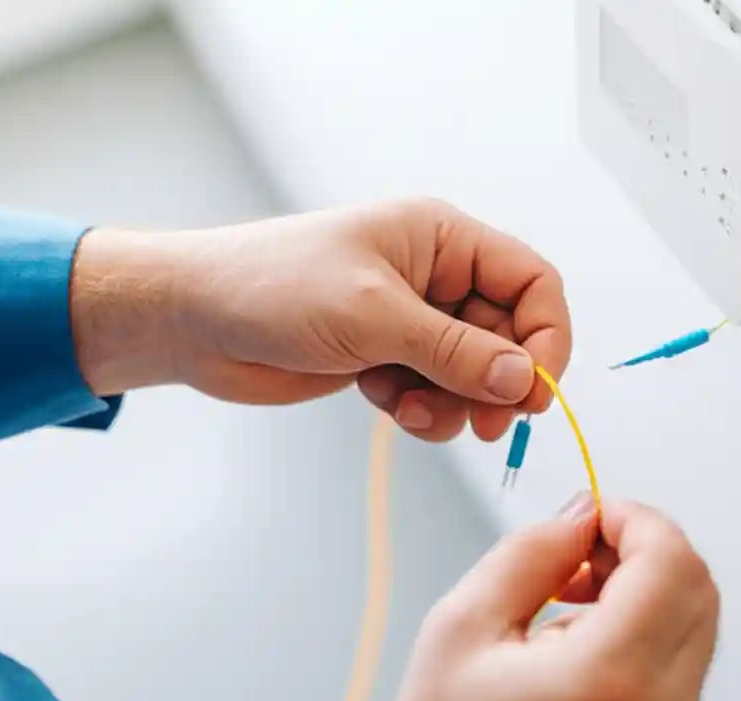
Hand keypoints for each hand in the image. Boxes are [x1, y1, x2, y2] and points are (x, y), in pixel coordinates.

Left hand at [70, 199, 570, 439]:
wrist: (193, 319)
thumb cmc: (271, 286)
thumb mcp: (374, 315)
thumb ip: (456, 351)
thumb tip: (525, 379)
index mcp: (442, 238)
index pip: (530, 282)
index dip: (547, 336)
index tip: (537, 390)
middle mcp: (435, 276)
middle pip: (508, 335)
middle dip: (497, 382)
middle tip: (486, 422)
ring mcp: (410, 318)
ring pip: (472, 372)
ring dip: (456, 401)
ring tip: (415, 411)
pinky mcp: (385, 355)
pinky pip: (435, 389)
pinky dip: (423, 408)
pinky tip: (386, 404)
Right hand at [393, 496, 719, 700]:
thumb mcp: (461, 629)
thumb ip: (530, 553)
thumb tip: (583, 512)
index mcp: (610, 678)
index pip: (669, 562)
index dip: (634, 519)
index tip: (592, 515)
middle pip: (696, 588)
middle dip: (641, 550)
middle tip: (578, 555)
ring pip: (695, 622)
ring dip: (643, 589)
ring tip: (568, 606)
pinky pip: (682, 660)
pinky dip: (645, 629)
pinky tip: (582, 644)